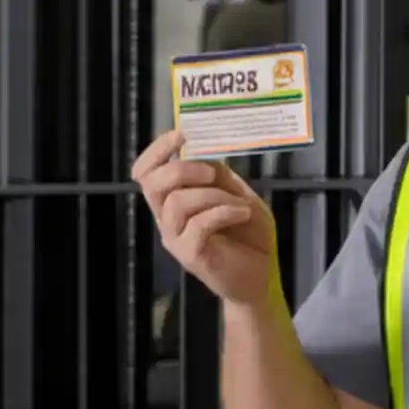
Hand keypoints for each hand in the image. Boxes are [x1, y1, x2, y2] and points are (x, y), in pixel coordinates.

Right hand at [131, 130, 277, 304]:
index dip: (158, 150)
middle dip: (183, 169)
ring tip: (239, 204)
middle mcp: (168, 218)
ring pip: (177, 203)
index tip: (181, 134)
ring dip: (213, 196)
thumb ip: (218, 175)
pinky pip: (197, 225)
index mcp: (174, 199)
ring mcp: (176, 238)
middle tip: (213, 173)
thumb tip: (202, 151)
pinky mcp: (190, 256)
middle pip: (152, 184)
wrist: (262, 274)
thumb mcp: (237, 194)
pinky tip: (243, 214)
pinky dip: (224, 212)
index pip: (146, 172)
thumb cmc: (249, 234)